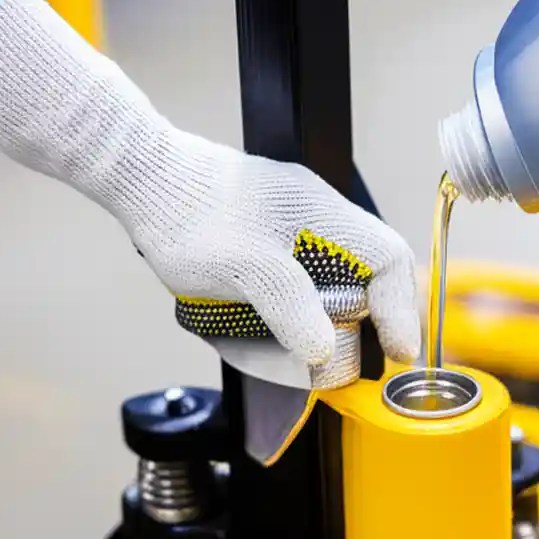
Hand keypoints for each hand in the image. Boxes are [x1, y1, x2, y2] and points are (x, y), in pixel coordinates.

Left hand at [0, 0, 419, 368]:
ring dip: (330, 319)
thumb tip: (325, 351)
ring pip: (334, 280)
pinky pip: (299, 281)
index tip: (398, 351)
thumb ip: (290, 309)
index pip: (388, 259)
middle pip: (368, 272)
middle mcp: (316, 218)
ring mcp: (289, 227)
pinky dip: (297, 312)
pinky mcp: (262, 239)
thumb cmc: (188, 213)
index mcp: (324, 215)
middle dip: (370, 319)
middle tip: (362, 361)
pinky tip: (269, 334)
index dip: (401, 308)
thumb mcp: (244, 269)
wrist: (138, 177)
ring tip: (313, 357)